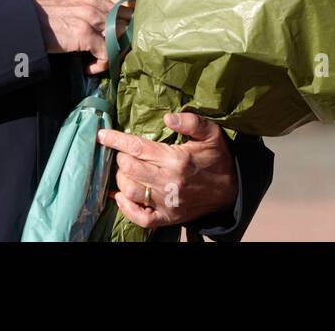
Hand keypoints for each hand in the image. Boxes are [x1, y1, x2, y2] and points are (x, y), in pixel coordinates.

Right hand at [30, 0, 132, 75]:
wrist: (28, 21)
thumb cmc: (52, 16)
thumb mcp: (78, 6)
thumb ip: (97, 10)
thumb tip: (116, 26)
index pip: (130, 3)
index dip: (136, 19)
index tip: (131, 35)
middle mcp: (99, 4)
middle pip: (129, 23)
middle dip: (127, 42)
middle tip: (115, 54)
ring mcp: (93, 18)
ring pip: (121, 39)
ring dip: (115, 55)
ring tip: (101, 62)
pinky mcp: (85, 34)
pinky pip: (106, 54)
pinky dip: (101, 66)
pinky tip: (90, 68)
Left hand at [98, 113, 236, 228]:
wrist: (231, 190)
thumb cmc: (218, 159)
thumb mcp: (211, 134)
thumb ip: (191, 122)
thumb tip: (167, 118)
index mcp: (176, 160)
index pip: (137, 148)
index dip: (116, 140)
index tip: (103, 135)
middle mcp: (168, 182)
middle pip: (129, 168)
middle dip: (121, 157)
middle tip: (124, 152)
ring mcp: (166, 202)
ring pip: (130, 190)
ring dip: (121, 178)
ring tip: (124, 169)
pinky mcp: (167, 217)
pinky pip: (140, 217)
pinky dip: (126, 208)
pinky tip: (120, 196)